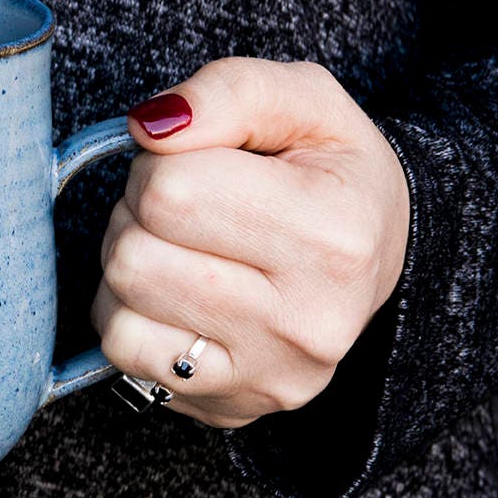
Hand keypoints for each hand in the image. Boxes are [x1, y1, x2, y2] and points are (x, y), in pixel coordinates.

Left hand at [93, 58, 410, 427]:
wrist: (377, 259)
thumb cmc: (327, 172)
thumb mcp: (302, 101)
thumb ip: (228, 91)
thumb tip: (150, 126)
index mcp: (333, 234)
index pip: (169, 190)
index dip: (161, 162)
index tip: (197, 165)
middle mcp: (308, 321)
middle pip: (133, 252)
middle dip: (138, 212)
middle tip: (185, 208)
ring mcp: (268, 376)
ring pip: (119, 301)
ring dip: (128, 261)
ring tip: (180, 247)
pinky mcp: (228, 407)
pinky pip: (120, 349)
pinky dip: (126, 313)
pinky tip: (171, 296)